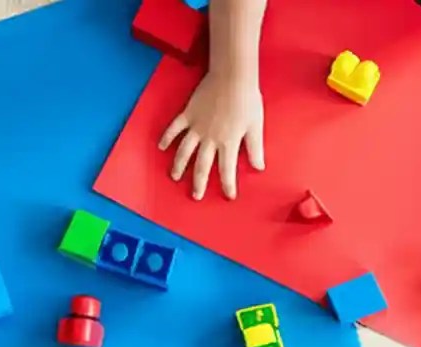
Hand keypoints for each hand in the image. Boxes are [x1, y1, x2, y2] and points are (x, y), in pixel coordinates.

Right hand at [159, 70, 264, 199]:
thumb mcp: (256, 126)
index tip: (228, 196)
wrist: (232, 76)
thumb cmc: (247, 100)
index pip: (227, 170)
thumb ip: (255, 149)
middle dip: (199, 183)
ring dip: (179, 165)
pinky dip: (166, 137)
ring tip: (174, 177)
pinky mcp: (188, 113)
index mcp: (229, 142)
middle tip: (196, 196)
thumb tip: (259, 168)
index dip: (228, 185)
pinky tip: (161, 146)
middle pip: (202, 165)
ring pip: (185, 151)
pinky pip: (174, 128)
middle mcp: (210, 138)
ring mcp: (197, 126)